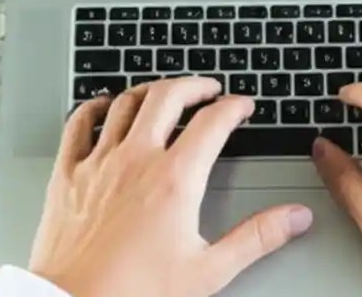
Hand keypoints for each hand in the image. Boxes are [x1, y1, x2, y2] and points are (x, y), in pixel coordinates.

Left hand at [27, 77, 313, 296]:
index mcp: (175, 179)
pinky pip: (78, 124)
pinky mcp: (67, 174)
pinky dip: (95, 107)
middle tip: (208, 89)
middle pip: (168, 96)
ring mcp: (99, 162)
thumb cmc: (135, 292)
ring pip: (126, 103)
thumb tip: (294, 218)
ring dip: (150, 90)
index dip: (233, 107)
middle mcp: (136, 160)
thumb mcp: (209, 270)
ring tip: (164, 92)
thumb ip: (256, 238)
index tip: (242, 106)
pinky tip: (104, 107)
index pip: (213, 122)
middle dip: (194, 85)